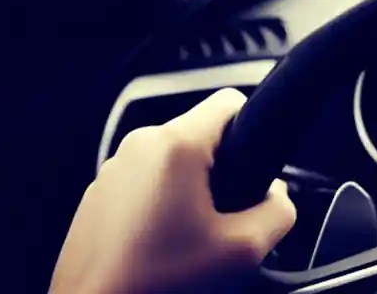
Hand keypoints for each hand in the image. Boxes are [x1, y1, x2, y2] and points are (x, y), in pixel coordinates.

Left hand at [50, 89, 296, 293]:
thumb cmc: (156, 283)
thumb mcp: (242, 250)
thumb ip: (278, 211)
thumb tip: (277, 196)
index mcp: (175, 146)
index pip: (231, 102)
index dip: (253, 130)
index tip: (253, 171)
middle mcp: (139, 146)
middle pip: (203, 135)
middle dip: (222, 171)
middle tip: (223, 221)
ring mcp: (113, 170)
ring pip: (174, 161)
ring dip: (191, 190)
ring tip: (189, 239)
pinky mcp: (97, 195)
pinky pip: (146, 183)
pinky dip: (161, 205)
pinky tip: (161, 246)